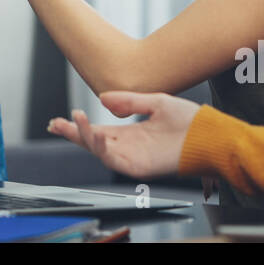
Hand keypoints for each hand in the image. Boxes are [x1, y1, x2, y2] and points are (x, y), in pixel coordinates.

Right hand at [46, 90, 201, 179]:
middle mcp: (128, 147)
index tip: (62, 119)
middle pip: (93, 142)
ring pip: (100, 152)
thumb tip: (103, 97)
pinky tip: (94, 134)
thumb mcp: (155, 101)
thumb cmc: (189, 121)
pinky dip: (101, 148)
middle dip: (73, 134)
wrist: (208, 135)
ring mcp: (133, 158)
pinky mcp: (139, 167)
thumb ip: (129, 101)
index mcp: (130, 133)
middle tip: (55, 124)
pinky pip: (113, 161)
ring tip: (74, 122)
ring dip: (84, 137)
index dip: (80, 126)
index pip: (98, 131)